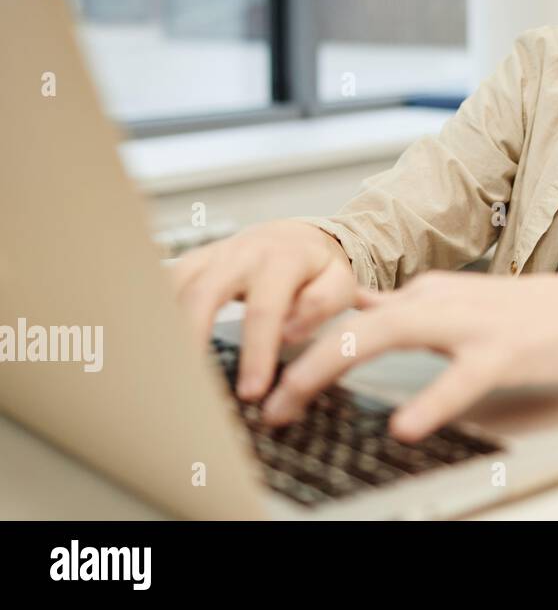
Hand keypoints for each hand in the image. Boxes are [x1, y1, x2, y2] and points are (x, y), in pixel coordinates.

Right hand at [170, 220, 381, 400]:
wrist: (297, 236)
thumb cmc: (318, 269)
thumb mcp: (339, 282)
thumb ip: (324, 304)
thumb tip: (290, 331)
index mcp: (282, 260)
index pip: (264, 310)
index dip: (256, 352)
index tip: (251, 391)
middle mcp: (242, 254)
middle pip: (203, 294)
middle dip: (192, 339)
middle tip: (189, 384)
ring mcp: (212, 255)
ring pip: (175, 286)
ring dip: (164, 327)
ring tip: (159, 370)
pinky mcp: (194, 261)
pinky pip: (165, 283)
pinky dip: (153, 312)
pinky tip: (147, 345)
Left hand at [259, 270, 557, 440]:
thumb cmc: (535, 315)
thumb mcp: (461, 307)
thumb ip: (409, 311)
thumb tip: (358, 311)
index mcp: (427, 293)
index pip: (347, 315)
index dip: (296, 344)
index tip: (258, 379)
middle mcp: (439, 299)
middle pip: (351, 325)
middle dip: (296, 365)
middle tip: (263, 407)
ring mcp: (472, 322)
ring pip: (387, 336)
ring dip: (329, 369)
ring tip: (293, 403)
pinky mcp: (506, 349)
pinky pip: (459, 377)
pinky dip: (428, 401)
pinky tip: (403, 427)